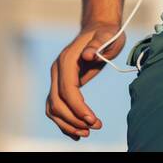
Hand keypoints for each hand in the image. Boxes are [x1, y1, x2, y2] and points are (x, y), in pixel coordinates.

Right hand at [46, 22, 124, 139]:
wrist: (99, 29)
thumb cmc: (107, 33)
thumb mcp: (108, 36)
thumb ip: (99, 43)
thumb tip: (88, 55)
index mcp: (67, 60)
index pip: (67, 90)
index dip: (78, 107)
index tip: (93, 119)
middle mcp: (57, 70)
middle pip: (57, 102)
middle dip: (74, 119)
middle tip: (95, 127)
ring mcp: (57, 78)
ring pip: (53, 108)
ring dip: (67, 123)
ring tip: (87, 133)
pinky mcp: (61, 85)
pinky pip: (57, 107)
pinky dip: (64, 121)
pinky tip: (77, 131)